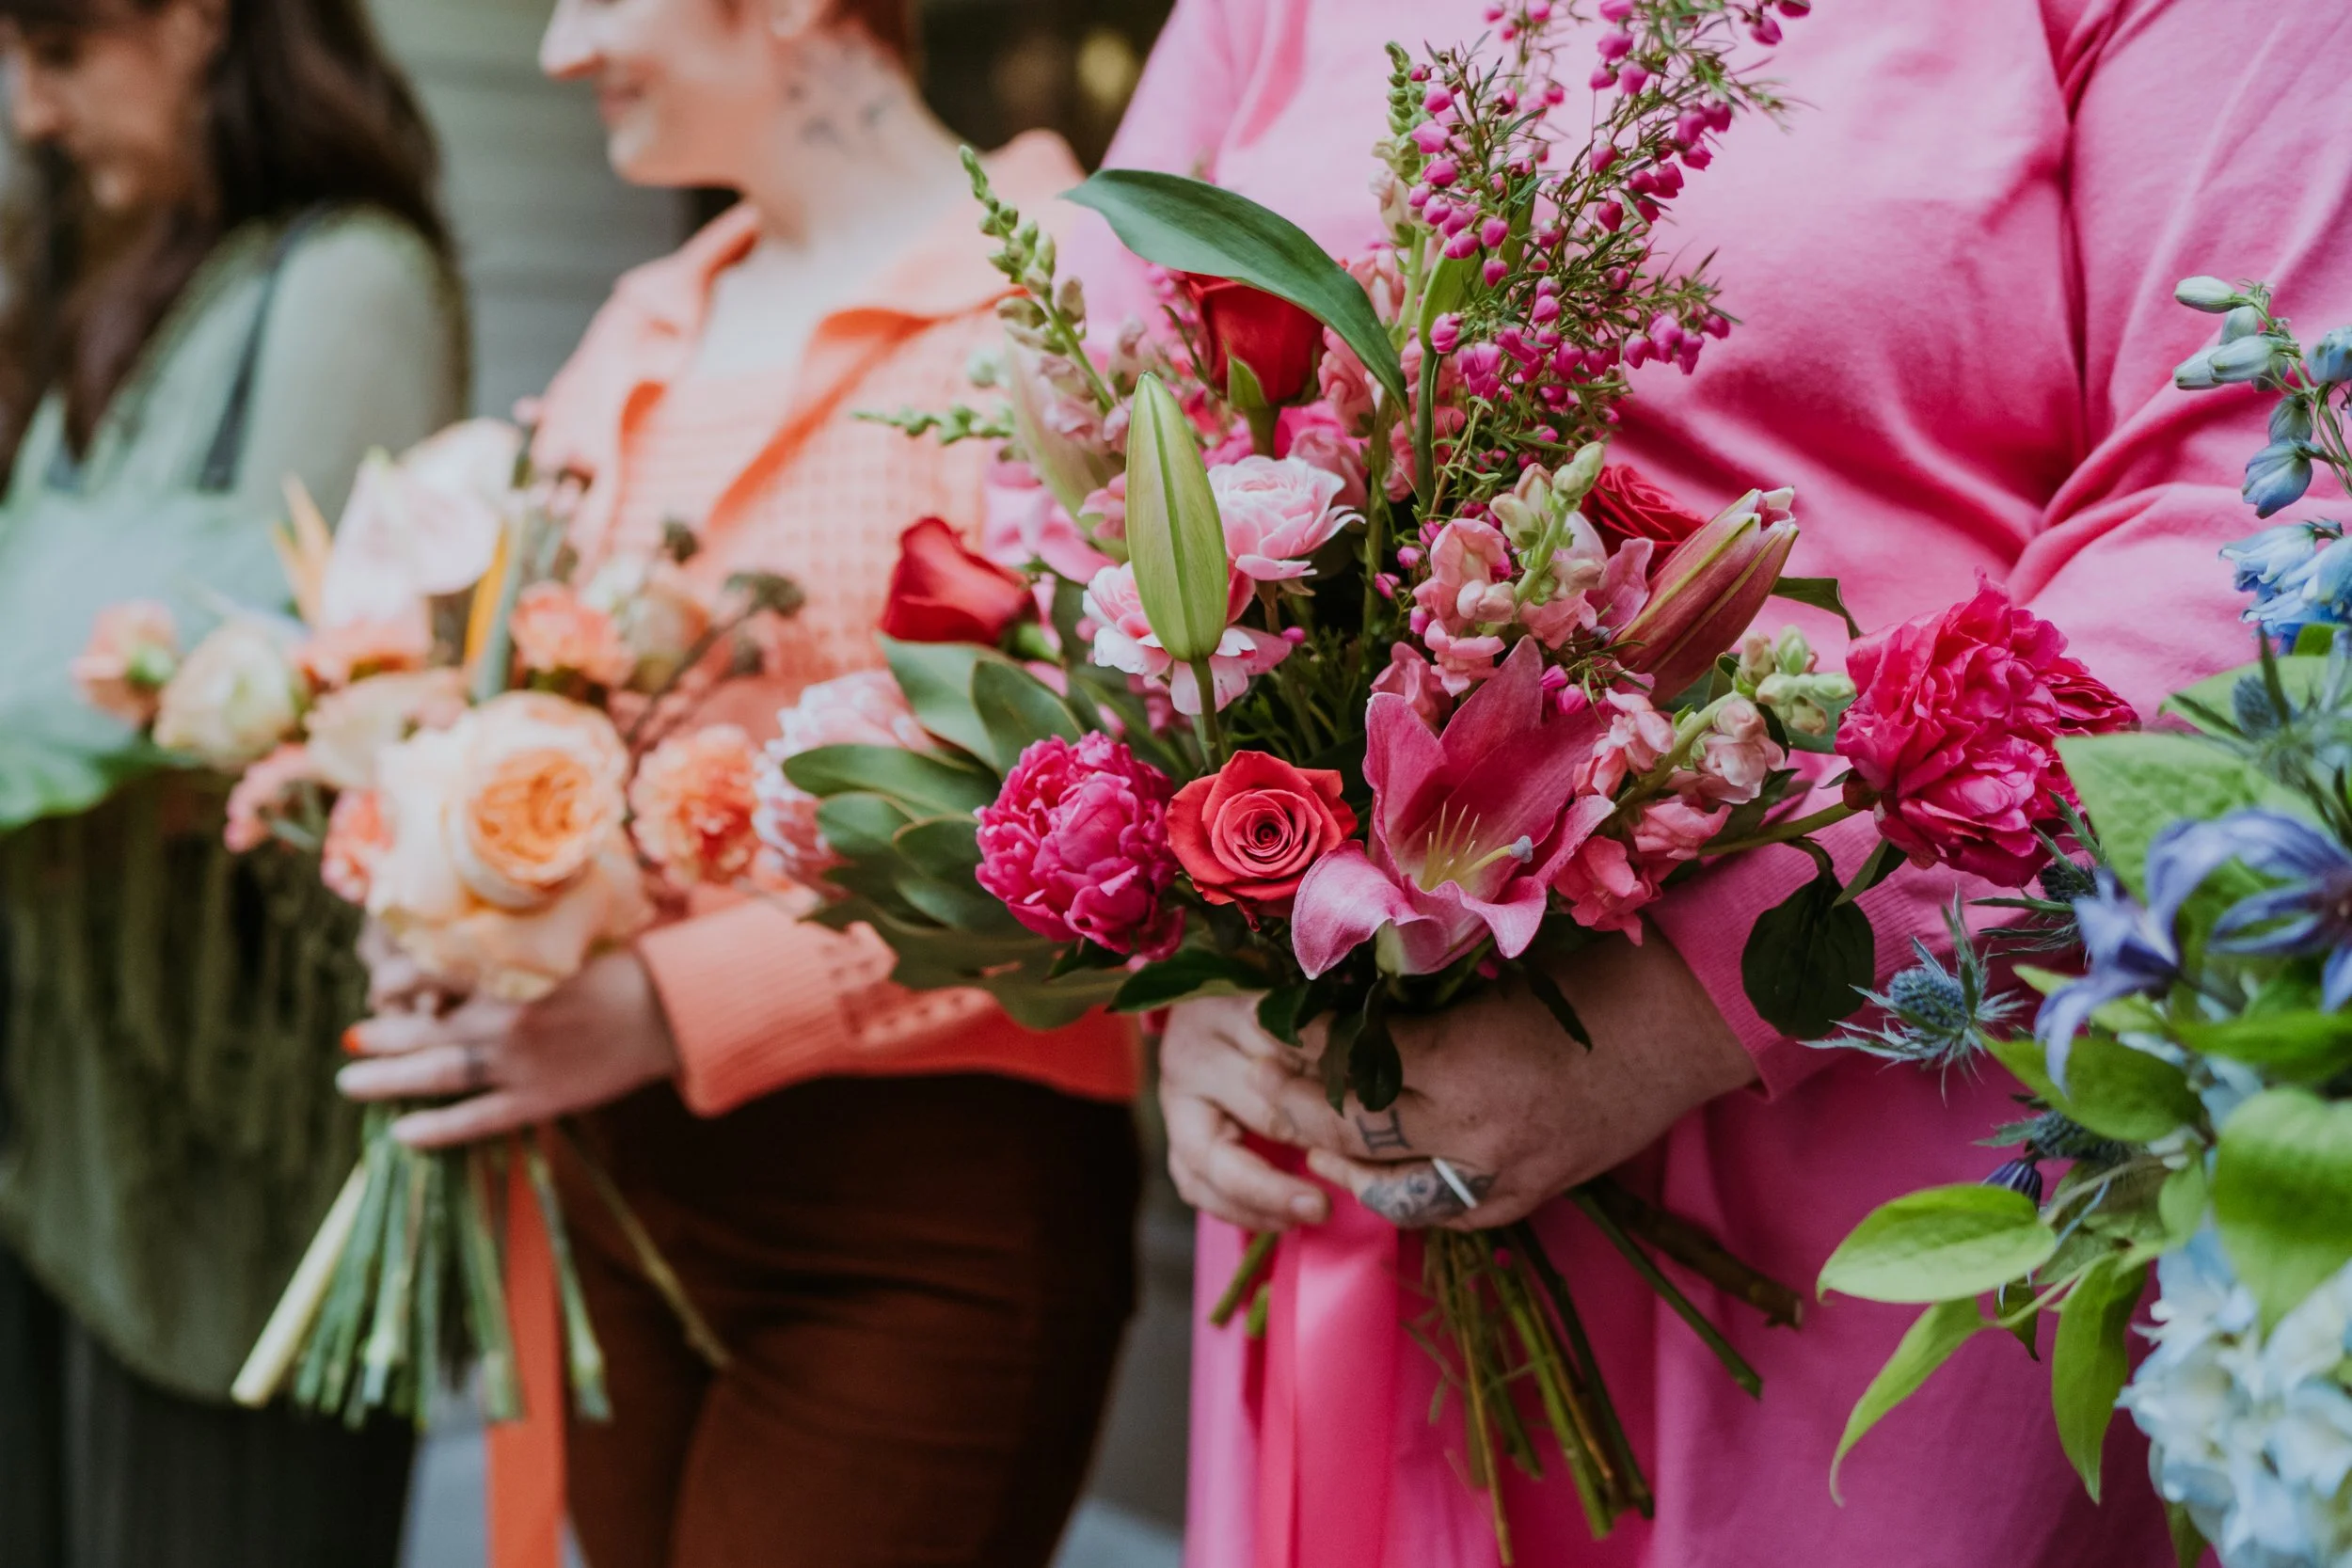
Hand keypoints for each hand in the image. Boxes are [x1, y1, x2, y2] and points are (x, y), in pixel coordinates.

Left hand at [338, 948, 681, 1147]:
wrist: (671, 1011)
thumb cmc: (619, 966)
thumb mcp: (557, 946)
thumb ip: (503, 956)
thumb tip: (445, 966)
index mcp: (510, 971)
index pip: (427, 974)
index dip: (394, 980)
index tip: (381, 984)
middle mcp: (506, 1018)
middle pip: (423, 1028)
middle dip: (378, 1034)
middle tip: (349, 1038)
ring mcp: (521, 1064)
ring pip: (437, 1074)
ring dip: (387, 1079)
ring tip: (349, 1082)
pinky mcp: (540, 1100)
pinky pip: (476, 1119)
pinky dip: (436, 1129)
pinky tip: (401, 1133)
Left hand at [1170, 932, 1757, 1231]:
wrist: (1690, 1019)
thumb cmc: (1596, 964)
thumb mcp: (1494, 965)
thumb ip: (1419, 989)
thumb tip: (1338, 985)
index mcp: (1461, 1059)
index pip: (1344, 1063)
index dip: (1297, 1043)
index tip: (1263, 1017)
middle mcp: (1472, 1131)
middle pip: (1351, 1127)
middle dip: (1297, 1101)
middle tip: (1258, 1074)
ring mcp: (1501, 1174)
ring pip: (1385, 1184)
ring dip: (1337, 1156)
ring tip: (1300, 1130)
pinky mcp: (1528, 1196)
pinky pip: (1439, 1212)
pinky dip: (1397, 1192)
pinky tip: (1368, 1172)